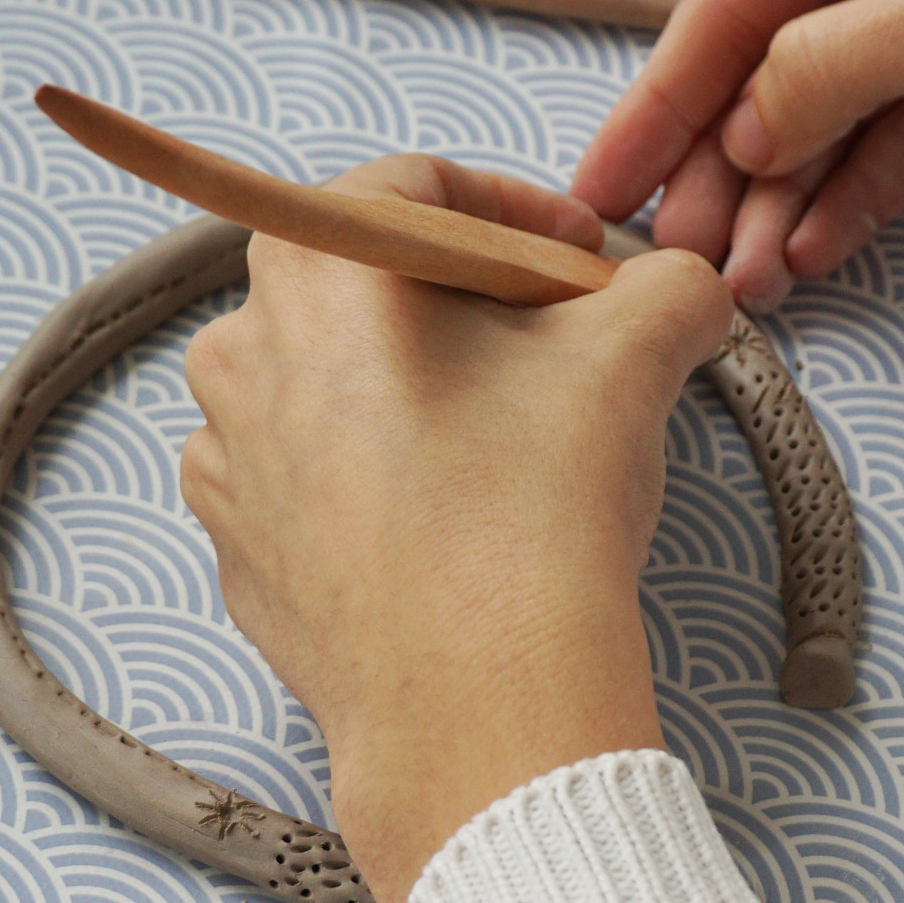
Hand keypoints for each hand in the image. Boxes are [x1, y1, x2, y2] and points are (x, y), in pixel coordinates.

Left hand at [181, 156, 732, 902]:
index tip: (584, 257)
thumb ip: (665, 288)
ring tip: (516, 436)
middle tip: (563, 343)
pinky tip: (458, 517)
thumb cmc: (532, 513)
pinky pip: (313, 479)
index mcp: (312, 269)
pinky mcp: (239, 554)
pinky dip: (379, 476)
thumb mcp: (630, 359)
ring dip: (421, 388)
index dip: (519, 207)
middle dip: (471, 301)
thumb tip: (676, 287)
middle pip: (366, 285)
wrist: (475, 713)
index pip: (416, 189)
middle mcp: (238, 352)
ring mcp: (227, 462)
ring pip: (333, 383)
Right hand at [572, 0, 903, 308]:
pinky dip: (846, 211)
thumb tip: (737, 135)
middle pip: (761, 79)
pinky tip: (809, 262)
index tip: (599, 189)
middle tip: (667, 268)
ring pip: (817, 133)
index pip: (731, 7)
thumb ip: (839, 69)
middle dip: (716, 175)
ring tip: (743, 289)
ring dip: (778, 209)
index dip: (659, 104)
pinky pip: (883, 161)